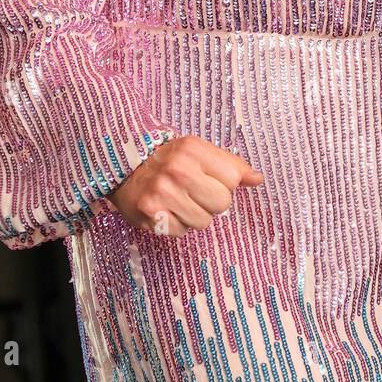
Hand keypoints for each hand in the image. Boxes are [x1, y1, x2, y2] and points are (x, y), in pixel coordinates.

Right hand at [107, 136, 264, 236]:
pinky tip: (166, 210)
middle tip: (194, 192)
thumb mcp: (198, 151)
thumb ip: (230, 164)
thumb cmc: (167, 159)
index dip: (225, 182)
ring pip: (204, 222)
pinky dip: (176, 225)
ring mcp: (163, 193)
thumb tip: (258, 179)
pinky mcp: (151, 215)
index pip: (234, 178)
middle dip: (212, 202)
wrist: (124, 167)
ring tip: (179, 201)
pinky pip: (182, 232)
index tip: (210, 178)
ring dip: (194, 215)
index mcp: (193, 149)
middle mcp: (178, 169)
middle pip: (222, 203)